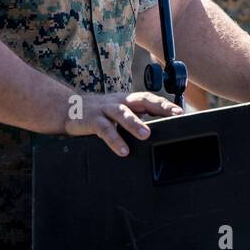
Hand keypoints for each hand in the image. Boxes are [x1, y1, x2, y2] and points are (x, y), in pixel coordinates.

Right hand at [65, 91, 182, 156]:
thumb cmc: (99, 113)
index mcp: (128, 100)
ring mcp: (105, 109)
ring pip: (122, 113)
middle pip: (141, 101)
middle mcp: (119, 102)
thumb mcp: (119, 112)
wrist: (68, 108)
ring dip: (134, 123)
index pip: (150, 99)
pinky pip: (105, 129)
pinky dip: (114, 140)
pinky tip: (123, 150)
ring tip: (146, 134)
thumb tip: (158, 131)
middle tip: (174, 116)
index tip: (181, 112)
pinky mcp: (92, 120)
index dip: (165, 104)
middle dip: (159, 107)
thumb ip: (136, 118)